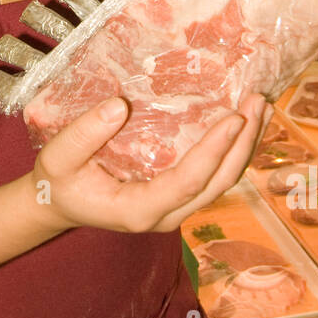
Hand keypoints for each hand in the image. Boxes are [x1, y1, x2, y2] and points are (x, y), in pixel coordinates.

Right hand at [32, 91, 271, 235]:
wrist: (58, 204)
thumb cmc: (58, 181)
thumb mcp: (57, 158)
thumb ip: (83, 135)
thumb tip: (118, 106)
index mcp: (139, 210)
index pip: (187, 181)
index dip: (214, 150)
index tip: (234, 118)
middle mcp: (166, 214)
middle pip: (218, 183)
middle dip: (243, 144)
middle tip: (258, 103)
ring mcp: (176, 208)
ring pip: (223, 181)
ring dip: (245, 145)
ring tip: (259, 106)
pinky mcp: (179, 196)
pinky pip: (214, 175)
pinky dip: (232, 149)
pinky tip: (242, 121)